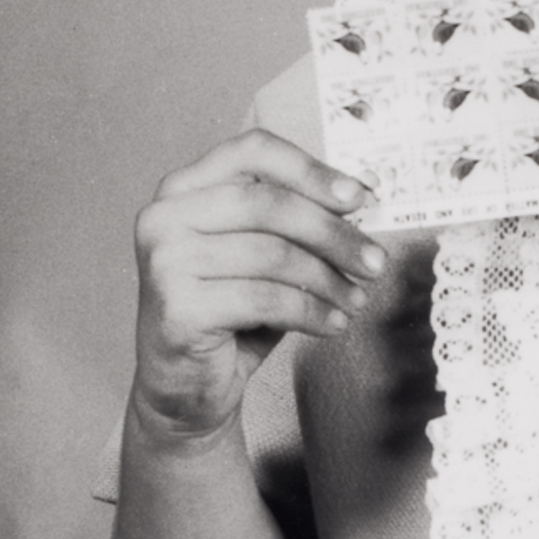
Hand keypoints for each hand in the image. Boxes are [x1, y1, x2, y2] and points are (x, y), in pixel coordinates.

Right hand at [132, 131, 382, 444]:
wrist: (184, 387)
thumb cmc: (228, 314)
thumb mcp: (263, 255)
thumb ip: (298, 220)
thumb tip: (362, 194)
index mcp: (184, 188)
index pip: (252, 151)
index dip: (311, 170)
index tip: (358, 196)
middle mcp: (165, 216)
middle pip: (269, 204)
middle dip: (333, 233)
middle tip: (374, 261)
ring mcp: (165, 261)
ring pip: (272, 255)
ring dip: (328, 280)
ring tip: (356, 300)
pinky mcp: (177, 307)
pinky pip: (265, 299)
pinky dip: (311, 311)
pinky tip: (333, 323)